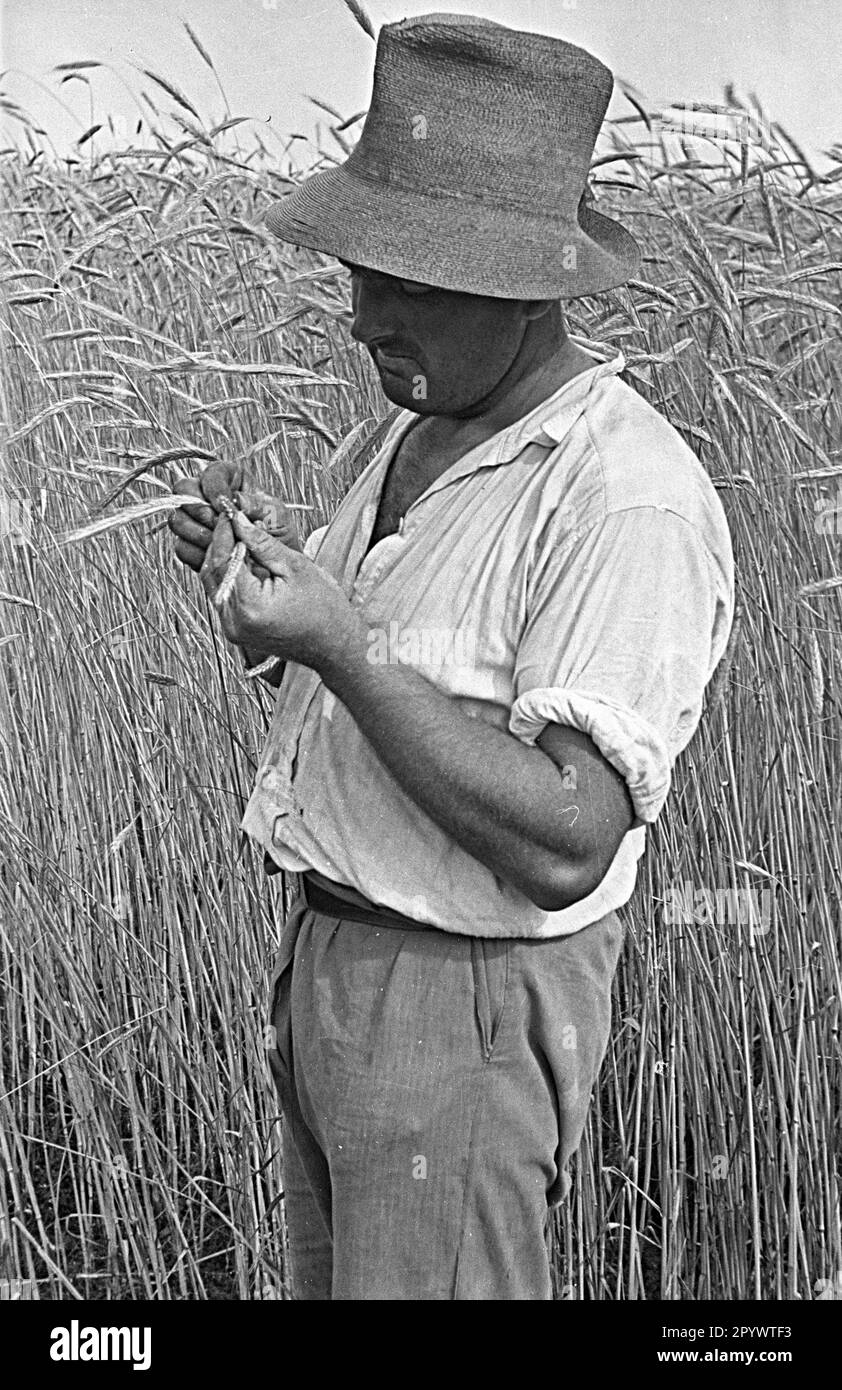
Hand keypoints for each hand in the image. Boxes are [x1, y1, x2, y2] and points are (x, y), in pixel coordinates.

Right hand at [169, 462, 299, 577]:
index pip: (211, 472)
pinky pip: (181, 546)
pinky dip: (197, 553)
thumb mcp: (277, 517)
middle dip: (200, 509)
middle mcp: (208, 497)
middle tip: (218, 524)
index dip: (214, 488)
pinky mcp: (192, 546)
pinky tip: (216, 556)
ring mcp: (196, 522)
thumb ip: (257, 506)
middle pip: (183, 490)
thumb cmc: (279, 537)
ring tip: (223, 542)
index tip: (223, 505)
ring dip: (198, 533)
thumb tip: (236, 500)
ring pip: (177, 519)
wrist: (277, 570)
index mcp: (232, 481)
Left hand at [202, 508, 365, 673]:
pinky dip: (230, 576)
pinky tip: (245, 562)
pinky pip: (223, 596)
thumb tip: (239, 520)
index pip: (223, 559)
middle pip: (212, 572)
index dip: (223, 532)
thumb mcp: (295, 566)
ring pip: (214, 584)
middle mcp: (234, 622)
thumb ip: (262, 543)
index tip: (228, 513)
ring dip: (223, 559)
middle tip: (233, 522)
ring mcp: (233, 629)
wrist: (334, 645)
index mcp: (249, 606)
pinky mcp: (236, 631)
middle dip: (220, 544)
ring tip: (241, 540)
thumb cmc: (324, 610)